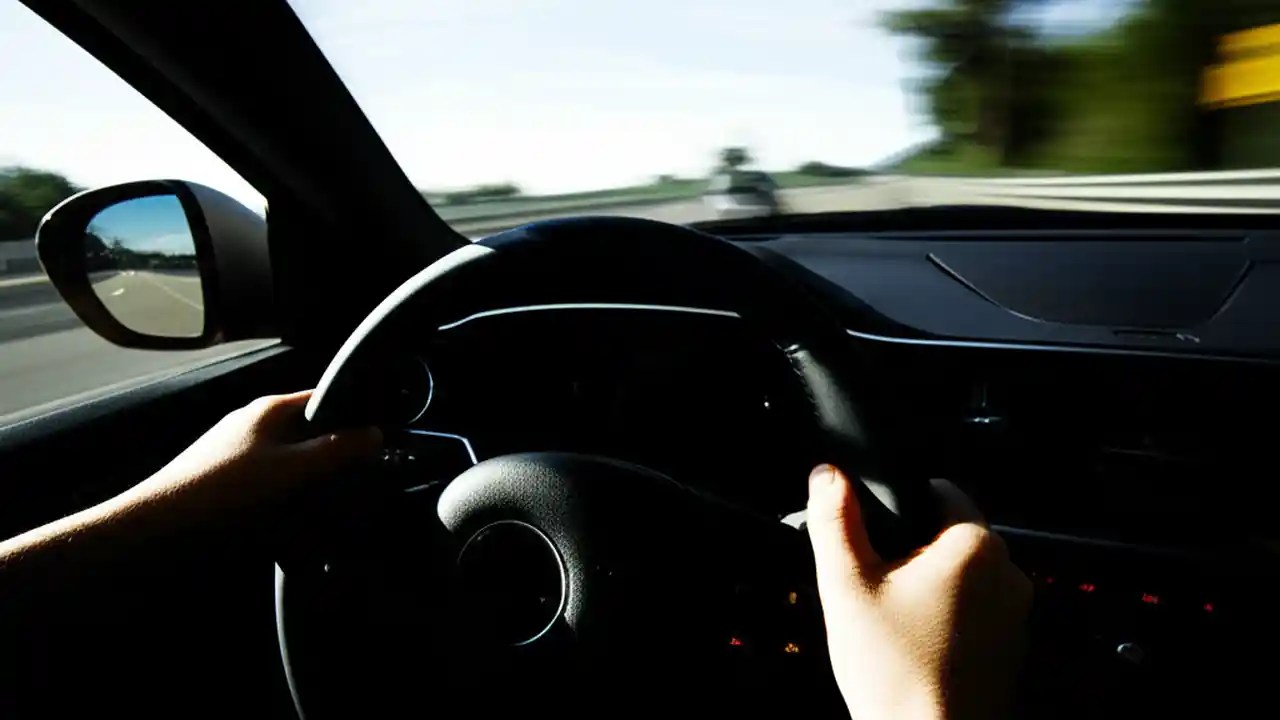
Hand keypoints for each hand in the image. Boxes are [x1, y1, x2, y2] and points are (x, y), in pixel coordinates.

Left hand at [123, 390, 381, 527]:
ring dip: (311, 498)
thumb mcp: (291, 471)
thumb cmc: (222, 492)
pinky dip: (287, 516)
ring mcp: (239, 458)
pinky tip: (294, 542)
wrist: (154, 532)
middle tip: (356, 492)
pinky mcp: (229, 488)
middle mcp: (255, 428)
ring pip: (294, 472)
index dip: (355, 417)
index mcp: (269, 411)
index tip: (381, 444)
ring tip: (325, 523)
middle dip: (334, 467)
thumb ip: (337, 451)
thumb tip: (375, 434)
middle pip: (312, 439)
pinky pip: (272, 497)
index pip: (326, 399)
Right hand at [807, 465, 1030, 719]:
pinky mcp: (1011, 650)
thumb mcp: (847, 585)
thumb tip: (827, 474)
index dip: (899, 506)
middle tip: (876, 588)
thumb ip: (835, 521)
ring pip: (963, 577)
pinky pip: (976, 614)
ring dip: (931, 588)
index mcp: (976, 545)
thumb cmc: (894, 670)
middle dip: (912, 552)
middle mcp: (1009, 574)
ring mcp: (1016, 616)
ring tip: (893, 622)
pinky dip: (948, 620)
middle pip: (950, 536)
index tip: (874, 539)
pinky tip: (916, 647)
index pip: (941, 490)